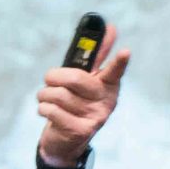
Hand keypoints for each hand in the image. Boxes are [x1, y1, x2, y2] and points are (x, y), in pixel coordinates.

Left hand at [36, 24, 131, 166]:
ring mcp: (95, 117)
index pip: (115, 71)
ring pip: (57, 94)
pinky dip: (43, 108)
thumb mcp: (85, 79)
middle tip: (49, 78)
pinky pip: (51, 110)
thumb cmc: (74, 102)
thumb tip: (111, 28)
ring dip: (45, 95)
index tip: (125, 51)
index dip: (120, 61)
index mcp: (109, 85)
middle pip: (75, 78)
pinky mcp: (80, 130)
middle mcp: (106, 101)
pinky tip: (49, 112)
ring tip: (49, 100)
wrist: (65, 140)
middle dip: (54, 76)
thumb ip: (96, 56)